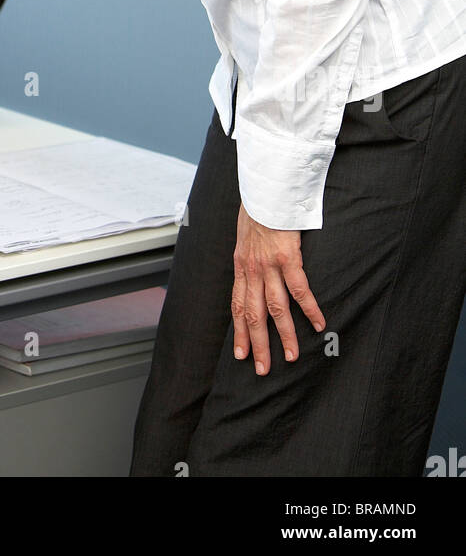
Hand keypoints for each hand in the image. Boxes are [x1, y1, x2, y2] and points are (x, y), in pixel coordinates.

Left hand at [232, 202, 324, 374]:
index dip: (239, 330)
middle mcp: (251, 268)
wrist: (265, 186)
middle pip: (253, 314)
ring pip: (275, 308)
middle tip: (262, 369)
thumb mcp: (244, 233)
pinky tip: (318, 323)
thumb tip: (251, 265)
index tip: (241, 353)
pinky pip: (299, 289)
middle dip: (257, 343)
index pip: (237, 304)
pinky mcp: (288, 256)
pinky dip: (310, 308)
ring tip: (291, 356)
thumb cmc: (257, 207)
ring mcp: (269, 264)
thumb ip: (248, 253)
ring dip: (283, 334)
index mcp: (241, 264)